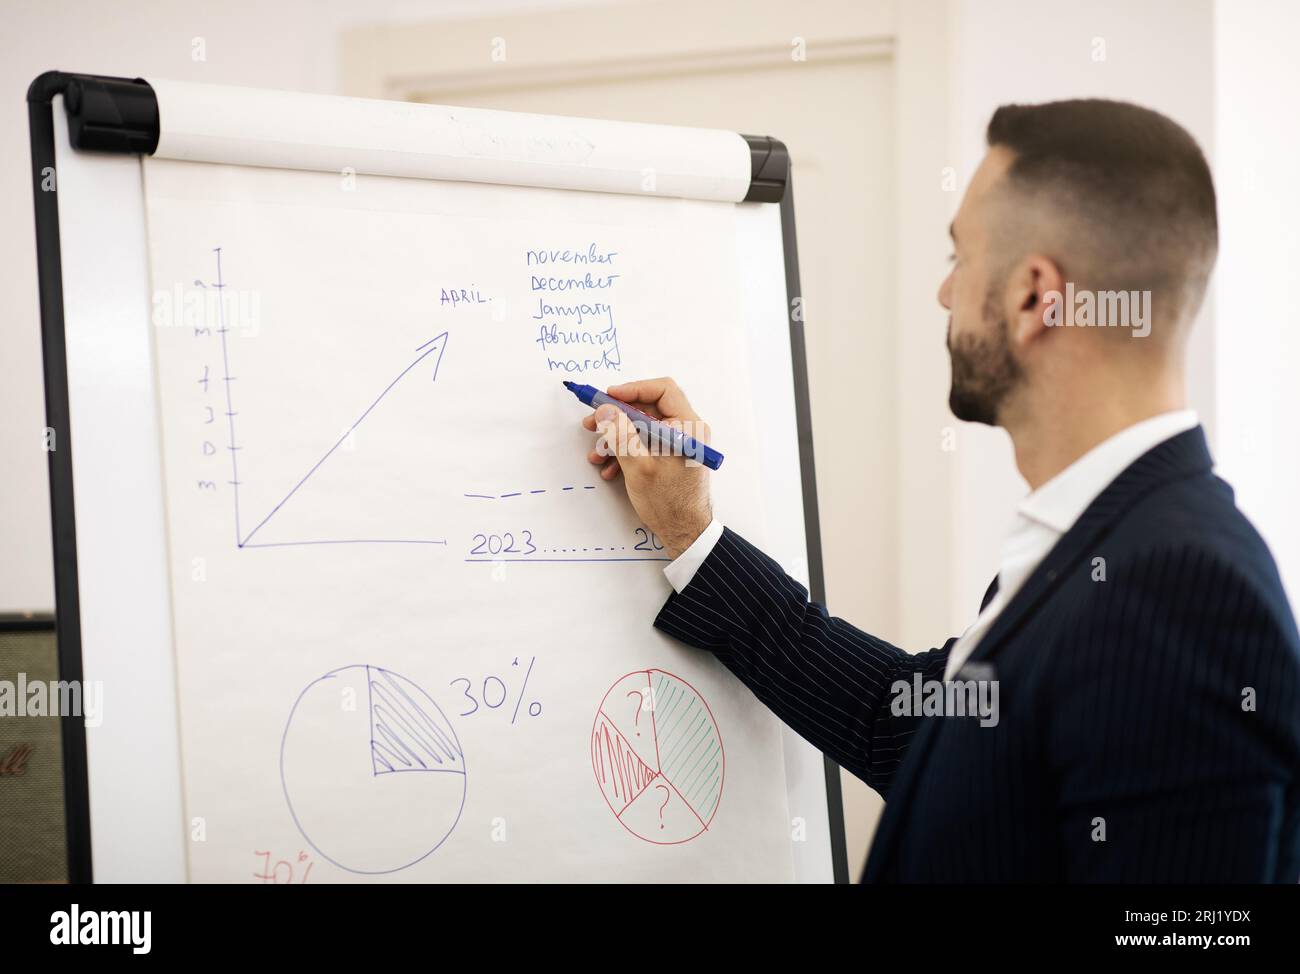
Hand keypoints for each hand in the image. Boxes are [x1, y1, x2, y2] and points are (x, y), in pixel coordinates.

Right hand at [581, 377, 713, 558]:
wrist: (683, 532)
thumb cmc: (669, 502)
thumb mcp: (638, 466)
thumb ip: (620, 434)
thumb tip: (605, 410)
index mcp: (688, 427)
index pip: (663, 390)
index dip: (632, 389)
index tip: (608, 398)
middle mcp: (686, 431)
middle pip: (648, 409)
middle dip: (617, 417)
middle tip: (592, 422)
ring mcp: (677, 444)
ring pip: (642, 428)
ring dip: (616, 438)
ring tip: (597, 453)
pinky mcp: (669, 456)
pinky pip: (644, 444)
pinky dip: (625, 452)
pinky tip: (609, 468)